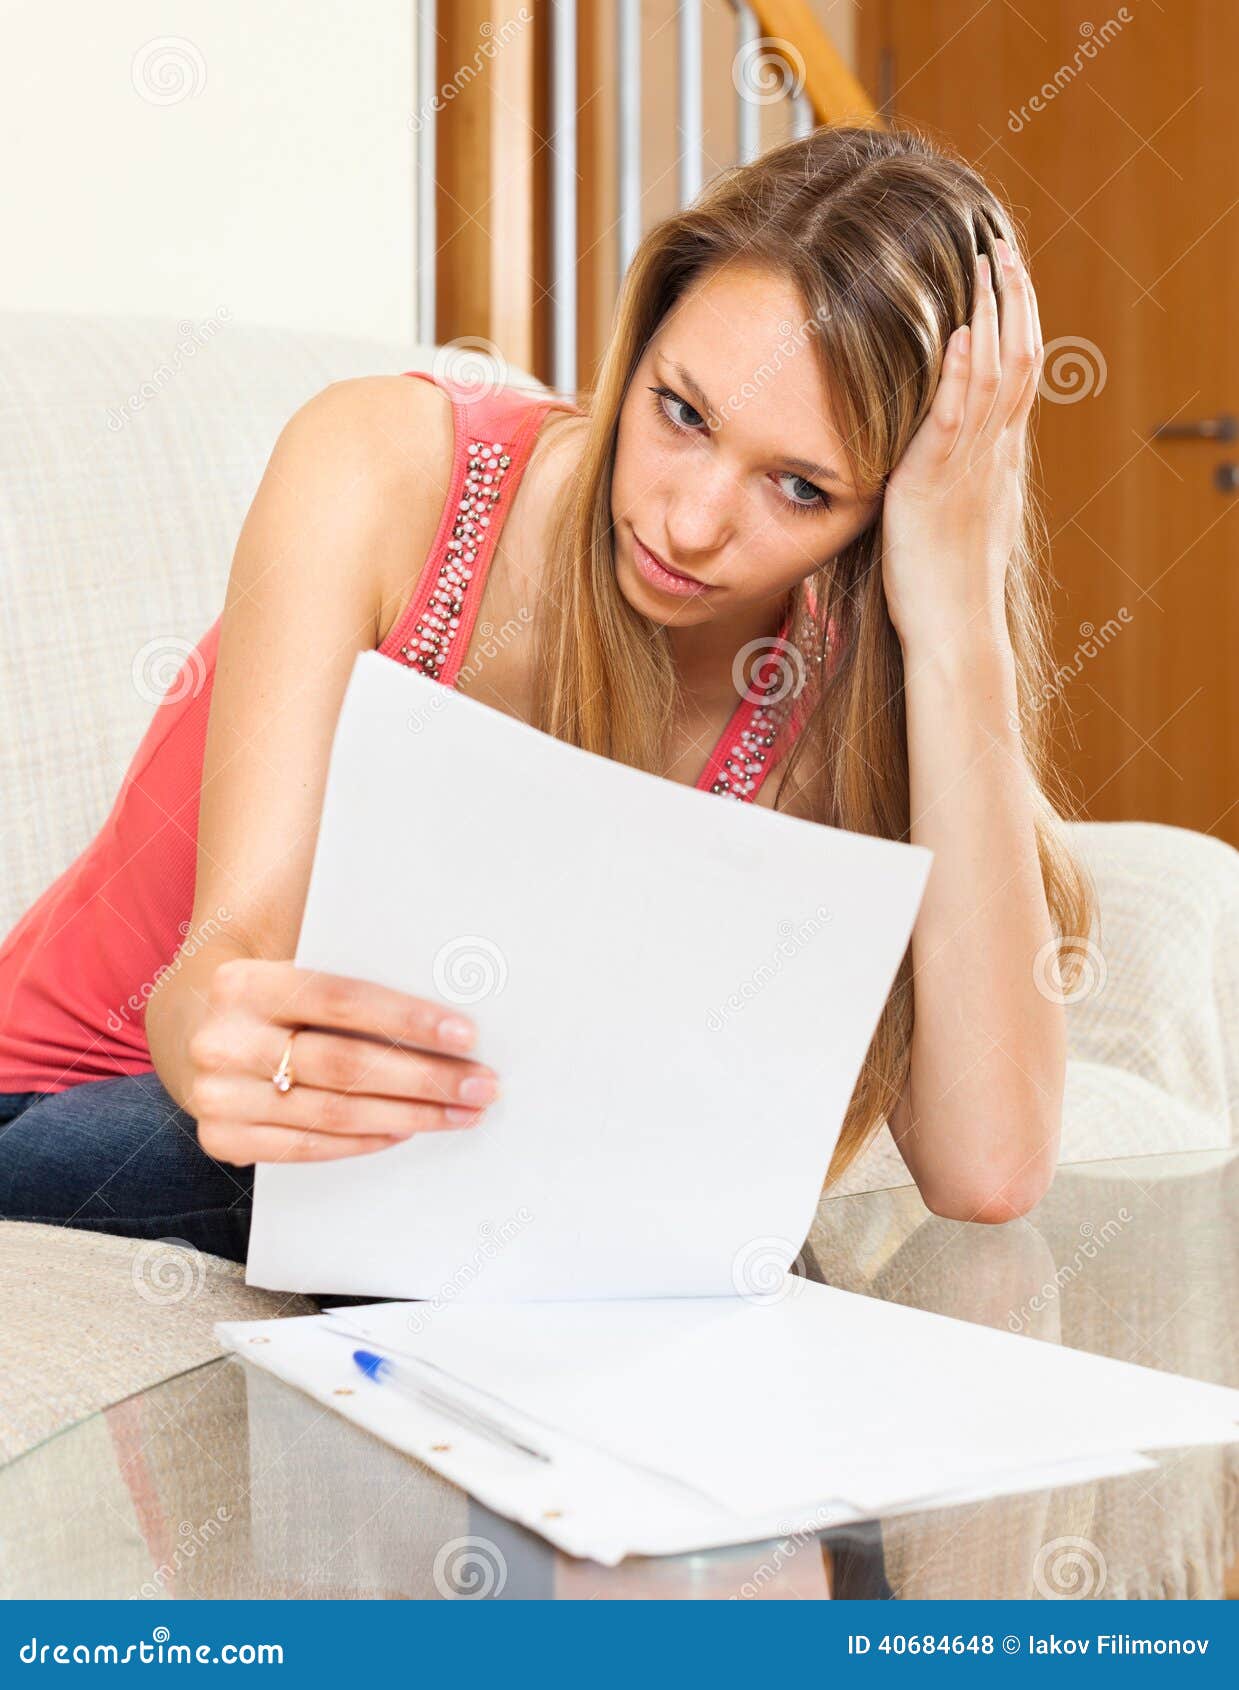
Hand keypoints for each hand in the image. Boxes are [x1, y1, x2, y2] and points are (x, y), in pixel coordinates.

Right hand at [187, 959, 499, 1164]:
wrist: (189, 1024)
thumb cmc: (270, 994)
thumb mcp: (292, 967)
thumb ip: (350, 979)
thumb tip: (448, 992)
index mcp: (244, 983)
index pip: (341, 1000)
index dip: (406, 1019)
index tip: (465, 1034)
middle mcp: (223, 1040)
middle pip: (344, 1065)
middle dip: (424, 1078)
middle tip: (481, 1085)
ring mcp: (216, 1095)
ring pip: (333, 1113)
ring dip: (409, 1116)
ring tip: (459, 1112)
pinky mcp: (220, 1138)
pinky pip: (307, 1148)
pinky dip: (364, 1141)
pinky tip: (406, 1130)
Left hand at [880, 237, 1043, 655]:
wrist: (953, 629)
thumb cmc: (946, 584)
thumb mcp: (960, 515)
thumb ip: (959, 474)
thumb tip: (948, 452)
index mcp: (999, 458)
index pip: (1019, 373)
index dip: (1016, 320)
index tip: (1009, 274)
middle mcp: (993, 454)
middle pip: (1015, 359)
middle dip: (1009, 299)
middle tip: (1001, 245)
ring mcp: (968, 467)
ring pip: (991, 377)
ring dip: (987, 317)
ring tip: (983, 264)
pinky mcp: (934, 484)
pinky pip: (952, 421)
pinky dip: (957, 375)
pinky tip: (956, 335)